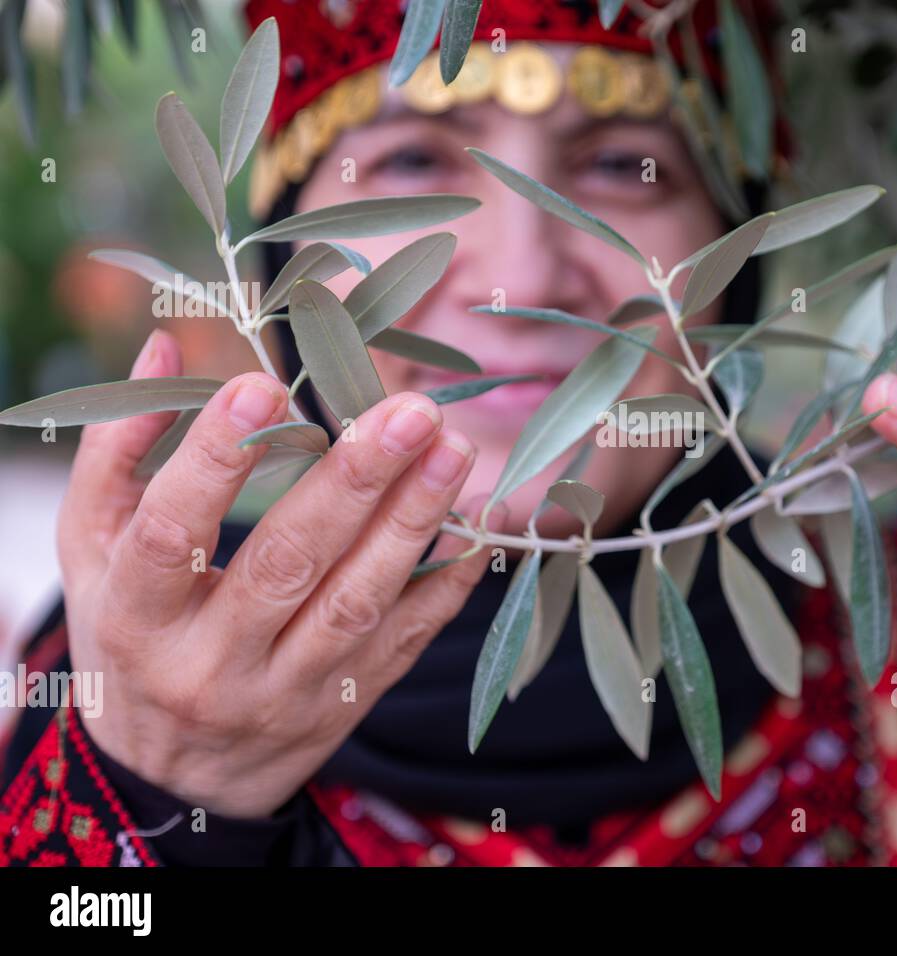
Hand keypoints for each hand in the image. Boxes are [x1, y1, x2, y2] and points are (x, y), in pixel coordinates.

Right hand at [58, 330, 498, 817]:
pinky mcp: (348, 703)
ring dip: (414, 521)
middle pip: (289, 565)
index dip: (214, 460)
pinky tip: (478, 523)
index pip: (172, 535)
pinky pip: (409, 639)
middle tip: (410, 410)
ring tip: (453, 449)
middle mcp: (214, 664)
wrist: (179, 778)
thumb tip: (166, 342)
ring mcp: (290, 691)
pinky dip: (449, 581)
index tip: (263, 384)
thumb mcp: (94, 556)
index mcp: (138, 619)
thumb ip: (118, 452)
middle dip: (356, 480)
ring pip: (360, 602)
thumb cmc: (134, 641)